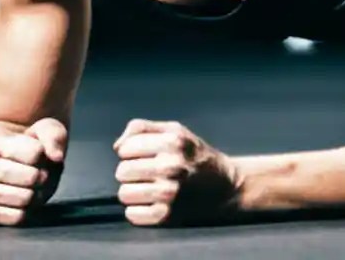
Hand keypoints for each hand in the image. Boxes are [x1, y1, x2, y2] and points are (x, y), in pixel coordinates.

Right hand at [0, 118, 67, 225]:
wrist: (13, 167)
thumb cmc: (32, 148)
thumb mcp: (46, 132)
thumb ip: (53, 136)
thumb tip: (56, 157)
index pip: (30, 152)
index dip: (42, 155)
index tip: (41, 154)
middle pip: (14, 174)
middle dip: (36, 177)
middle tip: (42, 176)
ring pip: (7, 196)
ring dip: (29, 196)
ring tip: (34, 191)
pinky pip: (0, 216)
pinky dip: (18, 214)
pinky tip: (25, 208)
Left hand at [114, 119, 242, 226]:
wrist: (226, 187)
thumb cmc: (195, 156)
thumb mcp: (175, 131)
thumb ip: (142, 128)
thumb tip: (118, 146)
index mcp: (172, 142)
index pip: (125, 149)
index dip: (131, 152)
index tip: (145, 156)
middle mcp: (171, 166)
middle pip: (122, 172)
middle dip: (131, 172)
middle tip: (148, 173)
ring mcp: (169, 192)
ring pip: (124, 194)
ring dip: (133, 192)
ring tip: (149, 188)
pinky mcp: (167, 215)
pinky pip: (132, 214)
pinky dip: (138, 211)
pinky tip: (152, 203)